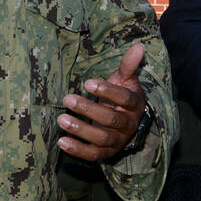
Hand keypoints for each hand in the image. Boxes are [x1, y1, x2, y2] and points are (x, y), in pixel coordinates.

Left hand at [57, 43, 147, 161]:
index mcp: (136, 104)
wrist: (125, 121)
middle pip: (111, 119)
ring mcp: (118, 141)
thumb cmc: (121, 95)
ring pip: (101, 138)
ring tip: (61, 119)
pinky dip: (77, 150)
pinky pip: (93, 155)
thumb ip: (128, 65)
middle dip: (88, 109)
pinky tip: (62, 141)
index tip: (87, 83)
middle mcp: (129, 125)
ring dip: (81, 129)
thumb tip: (139, 46)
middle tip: (68, 98)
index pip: (124, 98)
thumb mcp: (125, 79)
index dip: (107, 91)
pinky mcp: (107, 153)